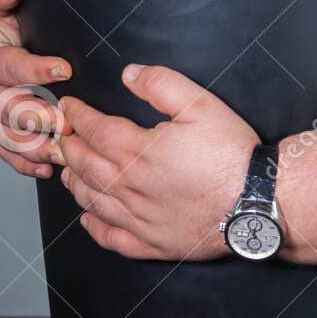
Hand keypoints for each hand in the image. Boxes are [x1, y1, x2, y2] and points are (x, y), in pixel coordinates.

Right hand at [0, 0, 72, 178]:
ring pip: (9, 137)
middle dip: (40, 119)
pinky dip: (24, 163)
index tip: (63, 69)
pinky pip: (6, 149)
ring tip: (64, 153)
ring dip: (36, 148)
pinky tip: (47, 169)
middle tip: (69, 123)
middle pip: (9, 110)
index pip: (8, 66)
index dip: (34, 69)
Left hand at [58, 64, 256, 262]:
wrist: (255, 201)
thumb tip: (129, 74)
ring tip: (67, 172)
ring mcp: (137, 219)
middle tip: (61, 136)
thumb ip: (161, 84)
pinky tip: (88, 219)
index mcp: (137, 151)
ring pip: (92, 201)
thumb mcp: (201, 103)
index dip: (78, 115)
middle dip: (69, 147)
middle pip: (85, 166)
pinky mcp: (150, 243)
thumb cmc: (229, 152)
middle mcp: (129, 187)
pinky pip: (112, 238)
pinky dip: (94, 228)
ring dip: (74, 184)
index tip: (69, 106)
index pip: (95, 130)